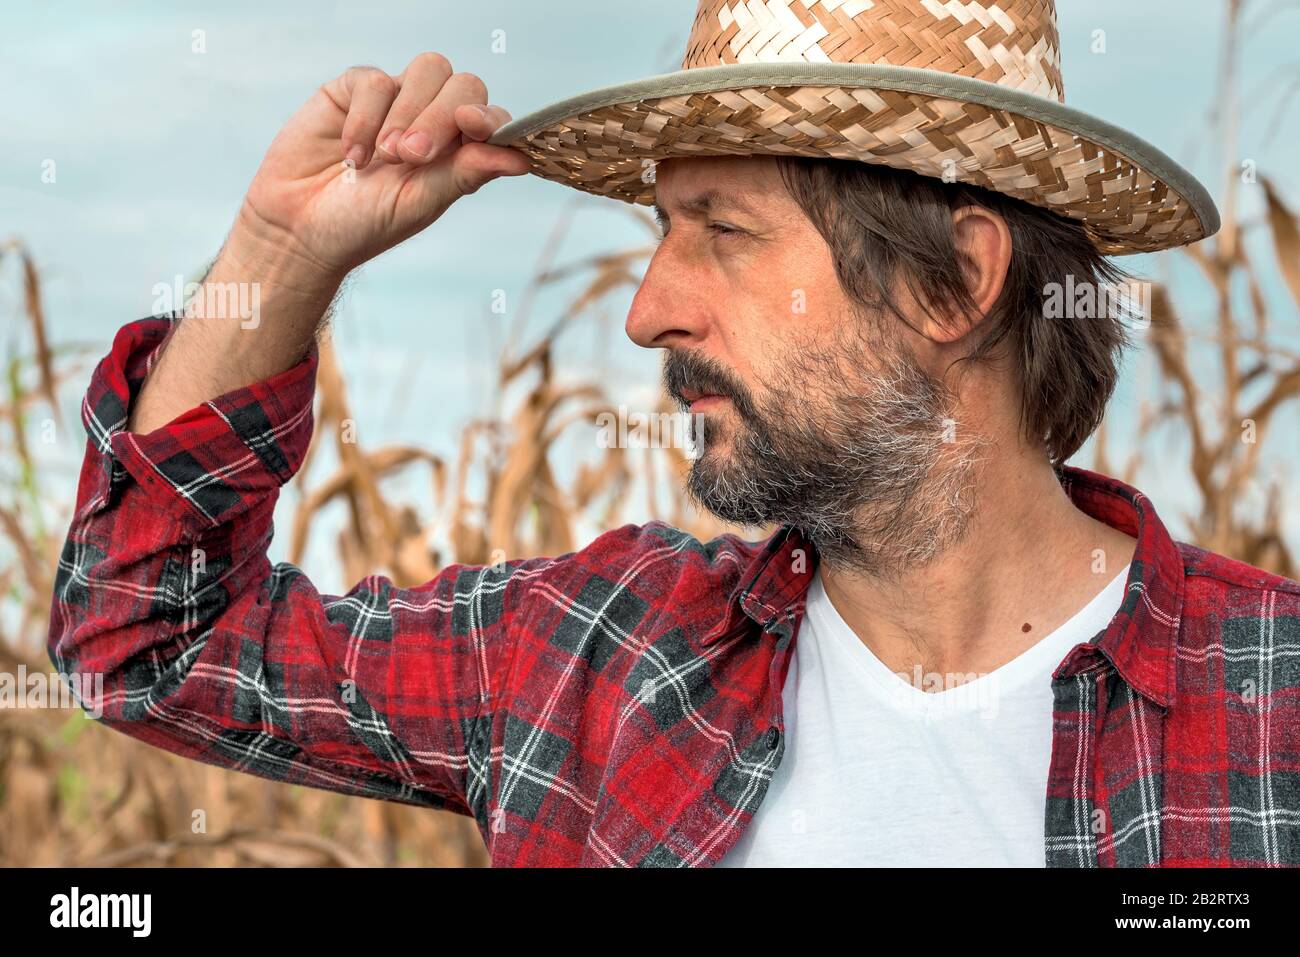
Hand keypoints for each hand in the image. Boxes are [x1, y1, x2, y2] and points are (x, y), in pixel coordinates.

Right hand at [234, 53, 530, 281]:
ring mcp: (396, 100)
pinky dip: (366, 119)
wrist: (300, 227)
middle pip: (464, 84)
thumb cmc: (364, 223)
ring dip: (408, 114)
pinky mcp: (355, 90)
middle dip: (442, 117)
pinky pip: (376, 80)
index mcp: (458, 150)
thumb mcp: (419, 203)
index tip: (475, 127)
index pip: (490, 117)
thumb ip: (466, 174)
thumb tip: (521, 159)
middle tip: (412, 157)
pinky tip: (352, 154)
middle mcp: (432, 119)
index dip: (488, 117)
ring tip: (386, 156)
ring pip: (428, 69)